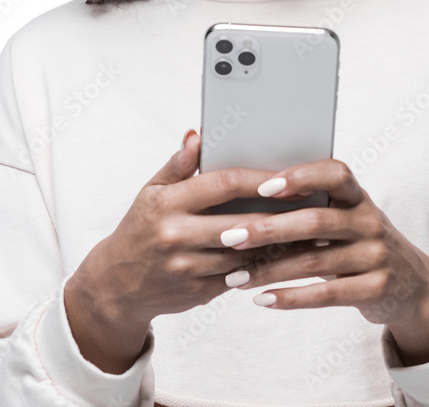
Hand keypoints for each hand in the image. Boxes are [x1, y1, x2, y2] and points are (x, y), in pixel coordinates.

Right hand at [64, 130, 318, 356]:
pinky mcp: (198, 293)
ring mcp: (187, 268)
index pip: (222, 185)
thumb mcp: (151, 192)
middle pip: (241, 223)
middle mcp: (176, 236)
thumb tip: (197, 135)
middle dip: (279, 215)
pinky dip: (264, 265)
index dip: (257, 180)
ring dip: (279, 244)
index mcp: (167, 204)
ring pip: (245, 254)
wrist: (116, 284)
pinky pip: (240, 276)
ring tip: (310, 231)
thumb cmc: (141, 228)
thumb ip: (178, 165)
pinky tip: (288, 255)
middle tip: (312, 205)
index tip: (286, 176)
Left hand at [217, 157, 428, 364]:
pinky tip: (262, 299)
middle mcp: (370, 221)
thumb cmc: (359, 242)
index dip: (302, 177)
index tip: (264, 186)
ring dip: (269, 270)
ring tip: (234, 276)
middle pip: (316, 220)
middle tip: (231, 235)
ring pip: (315, 261)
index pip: (335, 173)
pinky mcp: (376, 290)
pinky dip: (290, 297)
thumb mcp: (347, 217)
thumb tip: (246, 196)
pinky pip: (327, 295)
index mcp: (358, 196)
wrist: (413, 285)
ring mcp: (376, 256)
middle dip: (269, 228)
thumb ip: (311, 206)